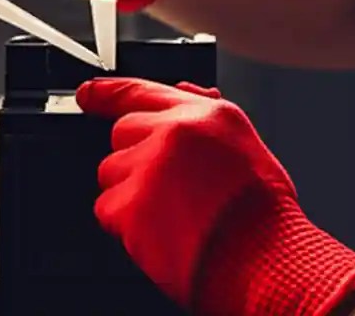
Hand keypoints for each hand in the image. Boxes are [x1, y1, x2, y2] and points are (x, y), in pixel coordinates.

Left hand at [76, 78, 354, 315]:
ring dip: (129, 195)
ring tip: (171, 215)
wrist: (267, 263)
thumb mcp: (244, 148)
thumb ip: (205, 119)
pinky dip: (125, 226)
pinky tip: (160, 233)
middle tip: (165, 191)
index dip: (106, 93)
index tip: (87, 95)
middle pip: (121, 134)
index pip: (141, 91)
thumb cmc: (263, 218)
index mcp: (205, 116)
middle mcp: (175, 132)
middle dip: (134, 161)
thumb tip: (184, 91)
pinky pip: (107, 209)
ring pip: (110, 173)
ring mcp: (149, 166)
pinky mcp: (131, 203)